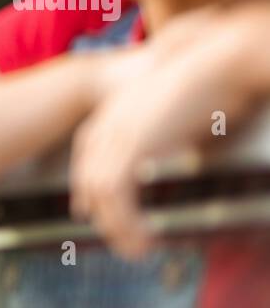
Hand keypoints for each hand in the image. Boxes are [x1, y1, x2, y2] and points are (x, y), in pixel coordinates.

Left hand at [71, 14, 253, 259]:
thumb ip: (173, 129)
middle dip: (98, 210)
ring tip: (136, 250)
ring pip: (101, 191)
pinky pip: (118, 195)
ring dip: (117, 227)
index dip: (85, 180)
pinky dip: (128, 223)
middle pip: (89, 173)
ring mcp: (120, 131)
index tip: (86, 206)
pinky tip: (146, 240)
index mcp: (119, 106)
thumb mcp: (185, 107)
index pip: (88, 148)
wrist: (221, 57)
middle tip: (117, 237)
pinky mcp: (134, 146)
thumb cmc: (215, 78)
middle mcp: (112, 118)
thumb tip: (187, 147)